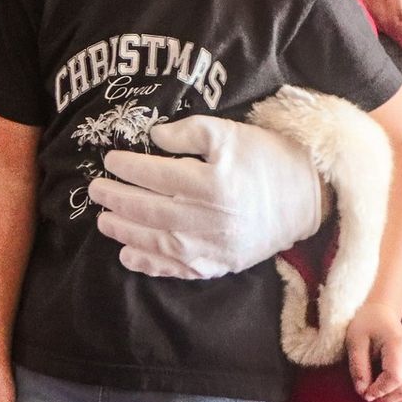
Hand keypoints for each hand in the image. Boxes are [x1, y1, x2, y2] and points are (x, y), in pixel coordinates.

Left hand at [88, 113, 325, 280]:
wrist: (306, 198)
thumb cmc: (265, 158)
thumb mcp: (229, 132)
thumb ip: (189, 132)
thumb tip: (153, 137)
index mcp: (211, 183)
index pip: (156, 175)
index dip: (127, 167)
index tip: (109, 159)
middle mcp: (209, 219)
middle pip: (150, 210)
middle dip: (117, 200)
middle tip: (95, 191)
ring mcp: (214, 248)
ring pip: (158, 242)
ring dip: (125, 232)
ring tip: (103, 221)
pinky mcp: (219, 265)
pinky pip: (178, 269)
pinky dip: (151, 265)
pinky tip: (129, 256)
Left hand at [345, 303, 401, 401]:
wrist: (381, 314)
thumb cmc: (366, 325)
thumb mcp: (355, 341)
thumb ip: (358, 366)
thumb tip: (363, 392)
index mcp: (398, 345)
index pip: (395, 378)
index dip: (379, 390)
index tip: (363, 393)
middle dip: (384, 399)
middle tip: (367, 396)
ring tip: (376, 397)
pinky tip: (387, 397)